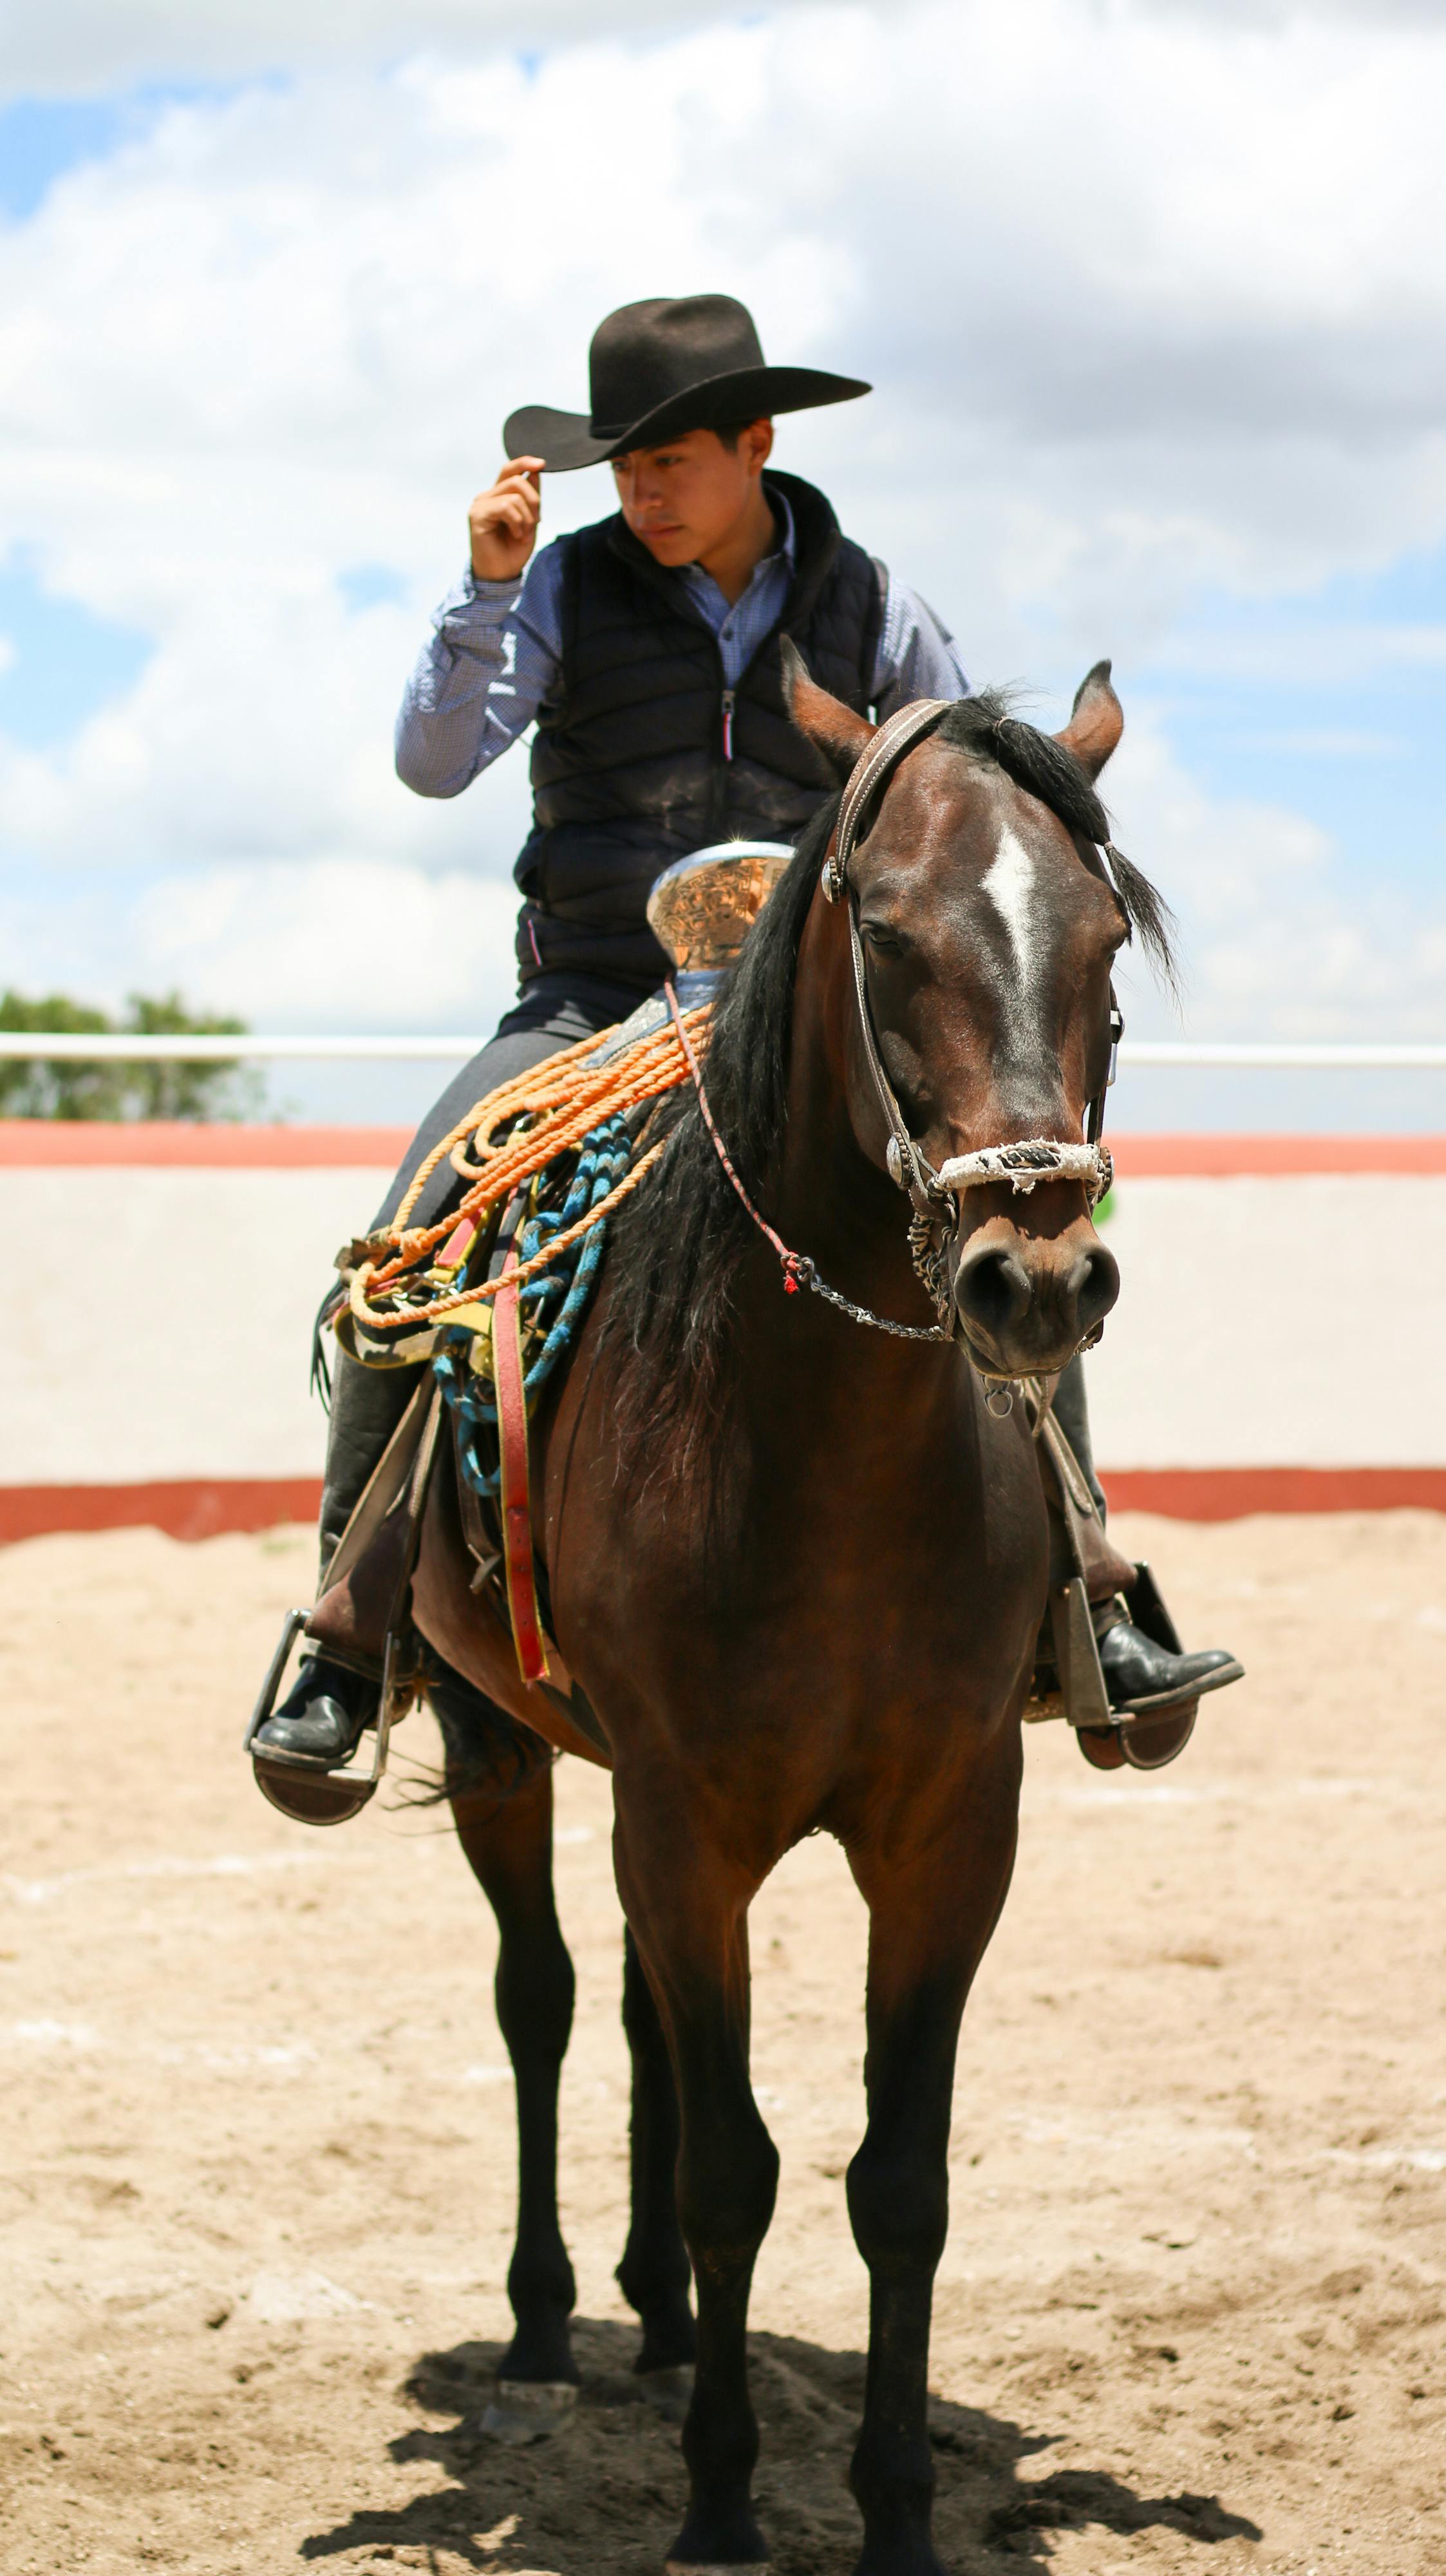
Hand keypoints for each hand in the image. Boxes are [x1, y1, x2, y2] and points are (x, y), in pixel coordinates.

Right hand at [469, 457, 543, 581]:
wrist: (501, 574)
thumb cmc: (513, 551)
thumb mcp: (529, 520)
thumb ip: (531, 497)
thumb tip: (535, 471)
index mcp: (498, 496)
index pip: (509, 470)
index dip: (525, 462)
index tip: (542, 464)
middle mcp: (487, 497)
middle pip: (516, 480)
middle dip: (534, 500)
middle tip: (537, 522)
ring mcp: (480, 505)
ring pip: (513, 494)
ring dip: (527, 517)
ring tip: (523, 534)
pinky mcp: (477, 515)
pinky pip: (505, 507)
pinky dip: (517, 522)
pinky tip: (516, 535)